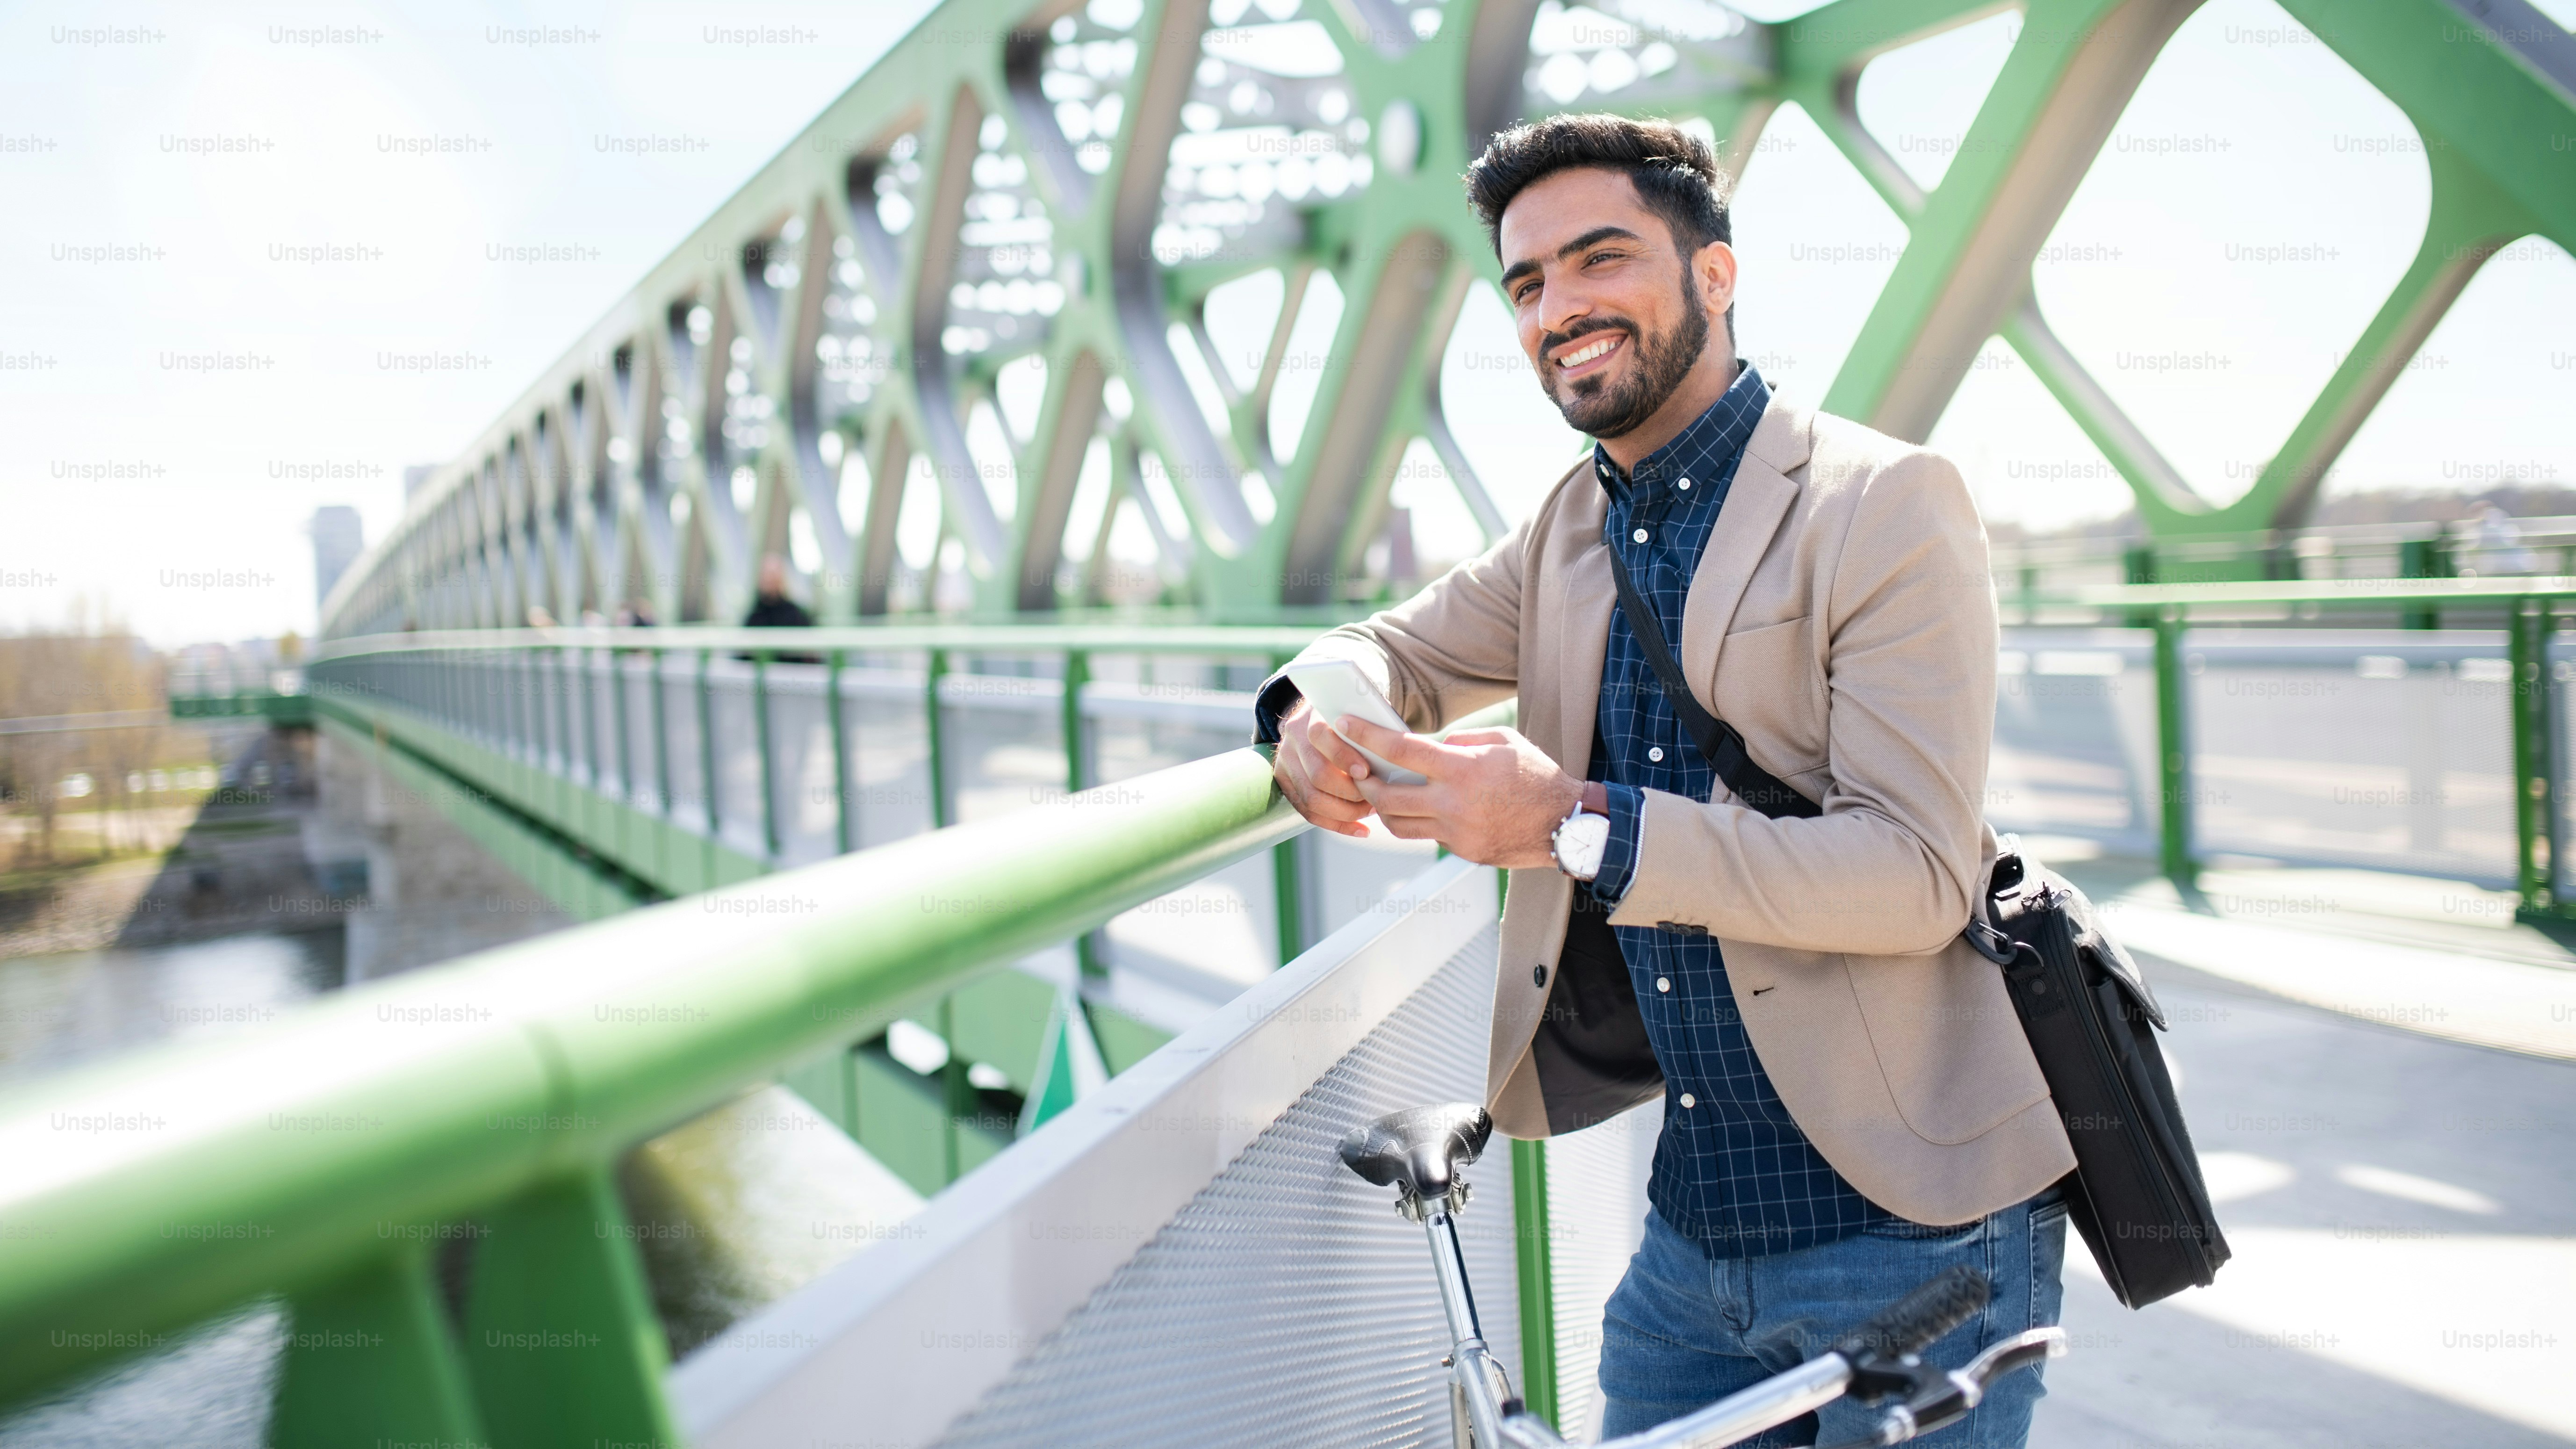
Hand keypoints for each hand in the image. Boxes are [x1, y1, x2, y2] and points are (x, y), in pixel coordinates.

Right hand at [1273, 699, 1374, 838]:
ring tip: (1370, 810)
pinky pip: (1308, 812)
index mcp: (1311, 715)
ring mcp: (1286, 761)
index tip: (1366, 772)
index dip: (1343, 757)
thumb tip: (1396, 748)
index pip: (1320, 736)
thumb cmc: (1353, 716)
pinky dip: (1336, 824)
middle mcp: (1293, 738)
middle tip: (1375, 797)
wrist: (1321, 715)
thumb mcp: (1361, 710)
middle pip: (1317, 775)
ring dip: (1345, 812)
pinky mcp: (1285, 782)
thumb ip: (1371, 724)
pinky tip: (1360, 829)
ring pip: (1311, 799)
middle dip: (1350, 792)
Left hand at [1336, 717, 1584, 867]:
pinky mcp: (1463, 851)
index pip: (1400, 751)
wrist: (1567, 824)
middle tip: (1358, 772)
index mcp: (1463, 769)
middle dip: (1364, 784)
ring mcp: (1457, 832)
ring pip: (1399, 826)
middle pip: (1386, 798)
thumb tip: (1432, 747)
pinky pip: (1428, 837)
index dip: (1366, 736)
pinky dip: (1421, 822)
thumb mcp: (1503, 741)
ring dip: (1384, 809)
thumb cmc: (1537, 776)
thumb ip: (1461, 741)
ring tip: (1384, 793)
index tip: (1345, 724)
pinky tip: (1426, 809)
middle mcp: (1454, 803)